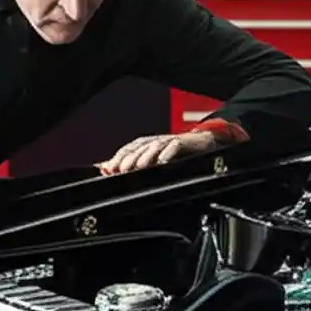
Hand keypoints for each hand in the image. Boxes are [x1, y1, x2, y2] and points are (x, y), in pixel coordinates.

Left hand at [97, 131, 219, 174]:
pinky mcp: (184, 143)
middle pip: (139, 148)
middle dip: (129, 159)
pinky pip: (175, 146)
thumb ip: (130, 165)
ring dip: (146, 156)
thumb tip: (106, 169)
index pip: (128, 149)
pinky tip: (163, 162)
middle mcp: (156, 141)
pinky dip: (168, 153)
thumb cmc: (176, 154)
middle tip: (121, 170)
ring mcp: (170, 141)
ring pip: (155, 146)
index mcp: (146, 144)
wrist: (203, 143)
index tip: (109, 169)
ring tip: (139, 167)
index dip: (118, 158)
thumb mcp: (153, 161)